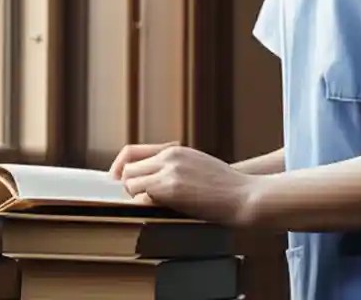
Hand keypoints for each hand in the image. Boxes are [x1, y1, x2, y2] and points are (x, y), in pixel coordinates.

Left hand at [109, 141, 260, 227]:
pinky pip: (141, 197)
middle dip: (128, 187)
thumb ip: (174, 167)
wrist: (244, 195)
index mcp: (174, 149)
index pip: (131, 152)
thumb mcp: (197, 165)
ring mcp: (169, 171)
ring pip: (130, 183)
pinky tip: (157, 211)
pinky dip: (143, 206)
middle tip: (138, 201)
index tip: (116, 182)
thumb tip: (150, 182)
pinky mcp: (171, 189)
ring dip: (135, 198)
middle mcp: (169, 156)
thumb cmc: (225, 188)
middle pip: (127, 169)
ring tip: (152, 207)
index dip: (119, 168)